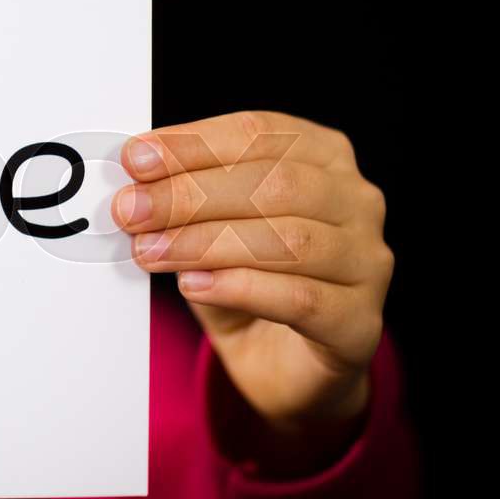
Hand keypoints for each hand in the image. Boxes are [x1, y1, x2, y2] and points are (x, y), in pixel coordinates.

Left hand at [111, 111, 392, 474]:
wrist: (285, 365)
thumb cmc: (248, 281)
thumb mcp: (209, 228)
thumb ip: (183, 198)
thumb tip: (133, 182)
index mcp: (323, 158)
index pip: (260, 133)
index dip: (194, 143)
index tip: (135, 158)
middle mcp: (357, 202)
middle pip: (275, 183)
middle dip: (191, 195)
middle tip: (131, 211)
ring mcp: (367, 262)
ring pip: (289, 239)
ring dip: (205, 243)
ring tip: (150, 252)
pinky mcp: (359, 322)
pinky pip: (300, 298)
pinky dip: (239, 287)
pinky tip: (194, 286)